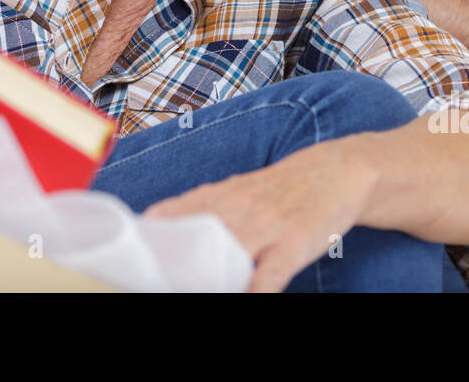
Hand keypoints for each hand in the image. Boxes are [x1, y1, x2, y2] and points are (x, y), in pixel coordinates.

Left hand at [142, 138, 375, 291]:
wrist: (337, 171)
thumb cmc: (280, 189)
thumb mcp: (240, 190)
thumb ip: (206, 208)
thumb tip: (161, 224)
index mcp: (222, 195)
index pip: (176, 212)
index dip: (152, 233)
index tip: (132, 252)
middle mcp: (239, 208)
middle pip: (197, 237)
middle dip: (175, 262)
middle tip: (156, 280)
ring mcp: (268, 226)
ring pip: (229, 255)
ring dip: (209, 280)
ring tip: (191, 290)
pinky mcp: (294, 243)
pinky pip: (270, 274)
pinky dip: (256, 291)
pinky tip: (246, 298)